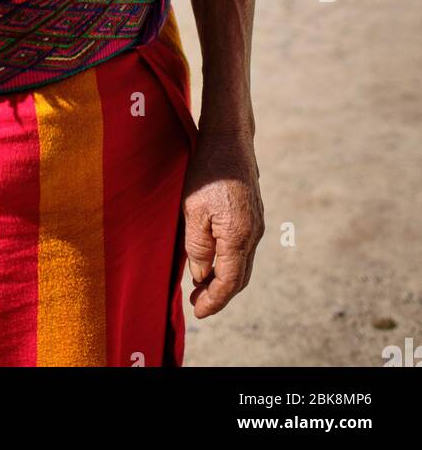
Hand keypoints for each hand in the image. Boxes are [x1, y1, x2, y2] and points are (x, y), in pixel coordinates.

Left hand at [181, 130, 263, 317]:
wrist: (230, 137)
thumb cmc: (208, 171)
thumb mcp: (193, 211)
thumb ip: (198, 248)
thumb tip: (202, 275)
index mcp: (239, 237)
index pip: (229, 282)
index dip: (214, 301)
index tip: (198, 312)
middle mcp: (254, 234)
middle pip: (240, 277)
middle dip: (219, 294)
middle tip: (198, 303)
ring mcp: (257, 223)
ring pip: (243, 263)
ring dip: (225, 278)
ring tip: (202, 285)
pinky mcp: (254, 213)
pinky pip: (243, 247)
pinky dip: (230, 261)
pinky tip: (214, 258)